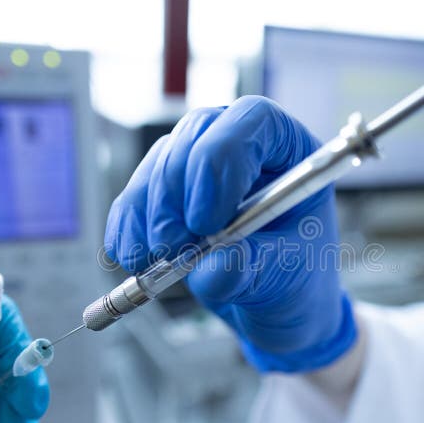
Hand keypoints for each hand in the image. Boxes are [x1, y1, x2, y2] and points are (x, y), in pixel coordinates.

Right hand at [105, 96, 356, 371]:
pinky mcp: (165, 189)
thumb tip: (214, 267)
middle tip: (172, 246)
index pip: (251, 120)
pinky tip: (132, 255)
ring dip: (150, 212)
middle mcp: (239, 141)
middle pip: (195, 135)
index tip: (206, 221)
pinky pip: (136, 194)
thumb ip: (254, 268)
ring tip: (157, 260)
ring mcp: (197, 160)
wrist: (274, 302)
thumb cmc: (295, 276)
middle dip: (175, 192)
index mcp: (286, 146)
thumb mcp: (286, 276)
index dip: (222, 159)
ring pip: (160, 162)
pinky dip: (128, 226)